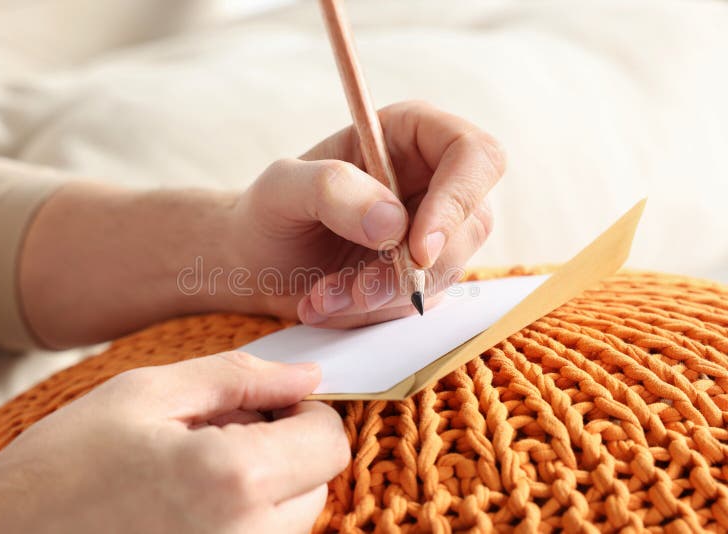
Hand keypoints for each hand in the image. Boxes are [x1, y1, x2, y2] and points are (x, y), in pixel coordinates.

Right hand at [0, 353, 348, 533]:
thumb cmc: (62, 464)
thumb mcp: (148, 394)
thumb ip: (239, 378)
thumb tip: (305, 374)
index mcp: (233, 480)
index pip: (328, 443)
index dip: (307, 413)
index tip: (271, 404)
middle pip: (316, 484)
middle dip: (285, 449)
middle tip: (220, 432)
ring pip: (291, 520)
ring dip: (265, 486)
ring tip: (196, 469)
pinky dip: (244, 518)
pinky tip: (191, 502)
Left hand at [227, 100, 504, 326]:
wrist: (258, 261)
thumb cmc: (270, 211)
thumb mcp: (282, 188)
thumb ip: (332, 189)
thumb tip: (394, 223)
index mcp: (412, 135)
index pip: (476, 156)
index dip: (458, 201)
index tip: (417, 250)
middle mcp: (434, 180)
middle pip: (473, 223)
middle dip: (412, 269)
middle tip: (355, 289)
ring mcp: (433, 230)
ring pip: (447, 271)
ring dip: (383, 296)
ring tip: (322, 296)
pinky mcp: (423, 274)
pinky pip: (420, 301)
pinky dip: (373, 311)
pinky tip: (328, 303)